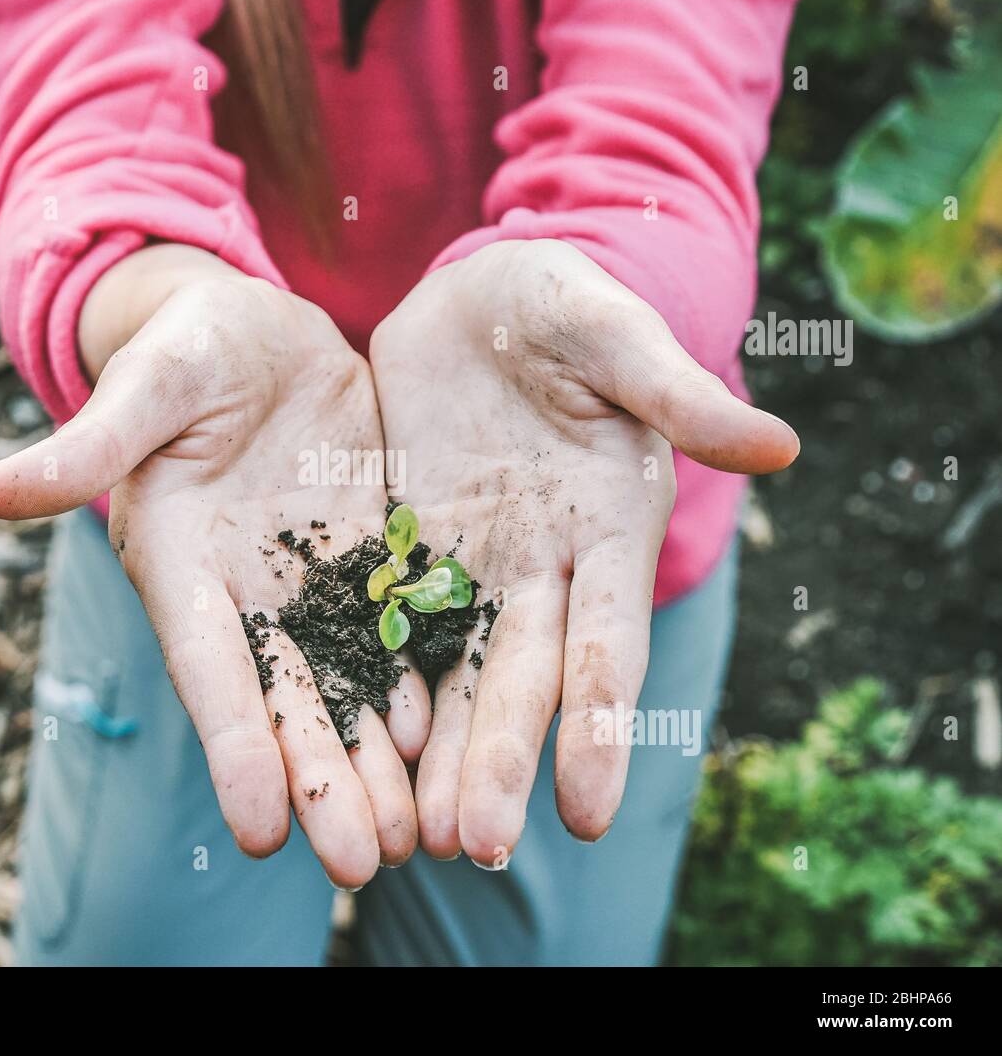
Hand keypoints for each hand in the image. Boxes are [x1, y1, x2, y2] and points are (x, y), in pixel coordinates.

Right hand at [0, 252, 429, 887]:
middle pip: (289, 700)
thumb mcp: (148, 385)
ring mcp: (312, 578)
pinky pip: (398, 624)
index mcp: (182, 565)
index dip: (234, 745)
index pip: (210, 669)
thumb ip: (90, 445)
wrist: (255, 331)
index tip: (262, 829)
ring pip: (350, 681)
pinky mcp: (369, 552)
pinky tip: (449, 730)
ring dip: (380, 759)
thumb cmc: (185, 348)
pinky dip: (420, 679)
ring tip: (418, 834)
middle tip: (366, 863)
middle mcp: (247, 592)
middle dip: (326, 782)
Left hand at [369, 239, 797, 863]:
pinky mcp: (410, 542)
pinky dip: (383, 682)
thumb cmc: (563, 303)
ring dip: (443, 751)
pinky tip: (365, 745)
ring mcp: (472, 558)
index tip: (584, 813)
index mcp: (606, 525)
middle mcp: (544, 562)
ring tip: (418, 835)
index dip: (597, 723)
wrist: (479, 295)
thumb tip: (781, 445)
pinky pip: (393, 622)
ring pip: (456, 668)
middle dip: (501, 762)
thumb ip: (677, 395)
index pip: (606, 641)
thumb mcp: (613, 335)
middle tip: (468, 852)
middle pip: (523, 677)